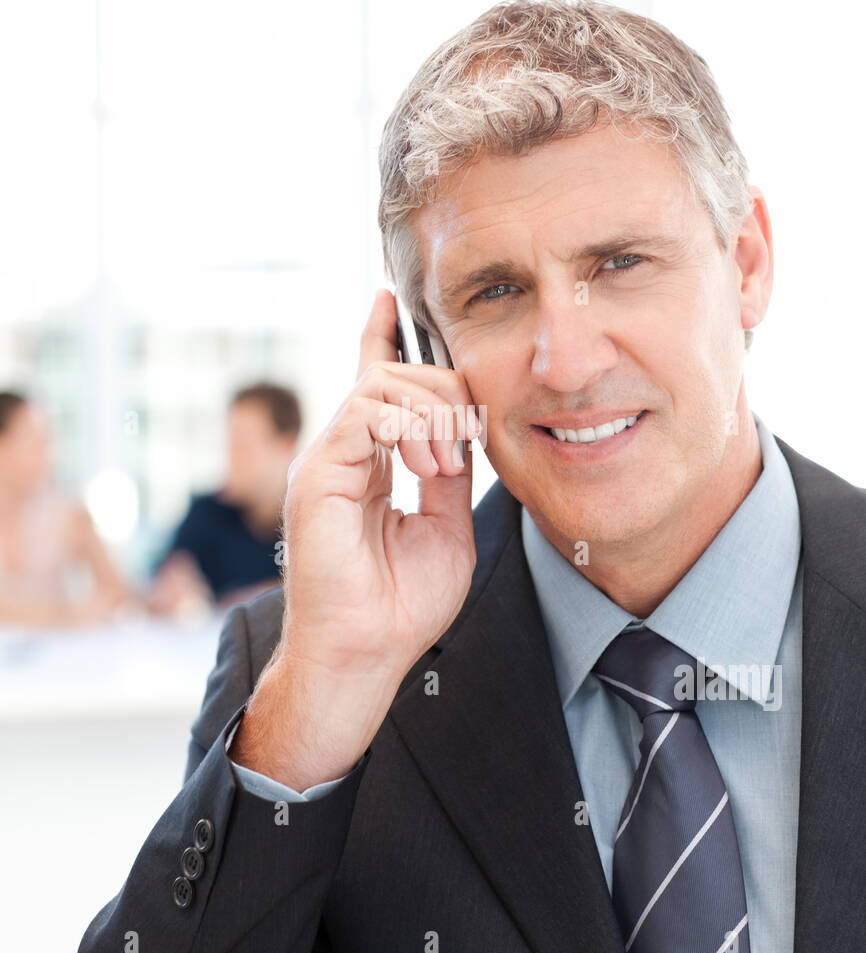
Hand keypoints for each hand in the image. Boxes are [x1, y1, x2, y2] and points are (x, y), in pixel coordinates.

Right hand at [231, 288, 481, 786]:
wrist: (367, 654)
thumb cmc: (402, 605)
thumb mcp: (446, 527)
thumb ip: (449, 473)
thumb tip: (464, 430)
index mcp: (366, 463)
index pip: (371, 383)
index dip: (379, 337)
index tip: (390, 298)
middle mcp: (340, 453)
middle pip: (391, 376)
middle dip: (443, 391)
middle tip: (466, 445)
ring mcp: (325, 460)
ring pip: (380, 386)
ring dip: (431, 415)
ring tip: (445, 466)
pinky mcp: (318, 473)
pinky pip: (366, 413)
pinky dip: (411, 429)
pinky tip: (429, 465)